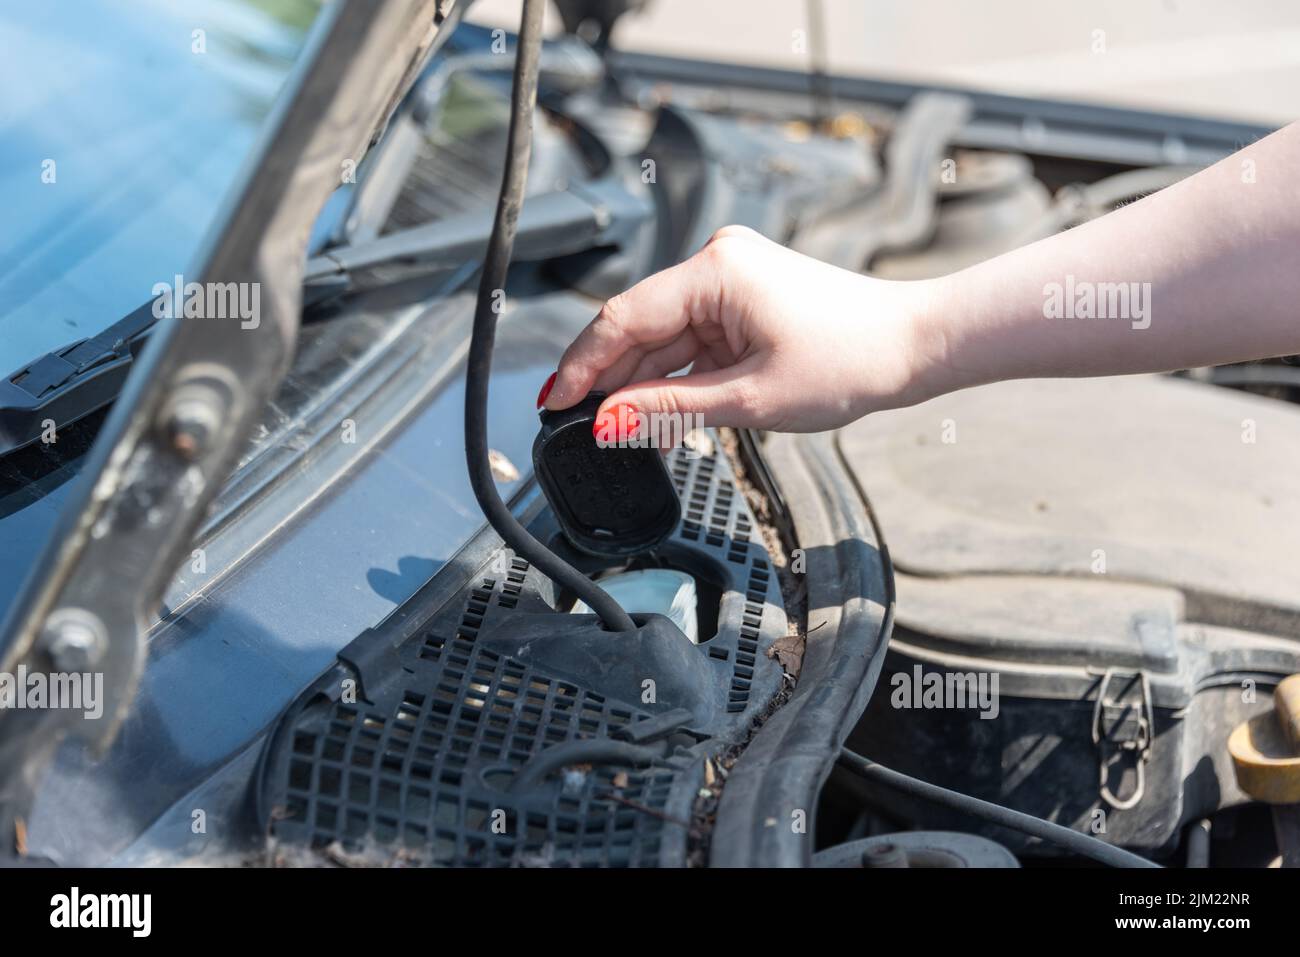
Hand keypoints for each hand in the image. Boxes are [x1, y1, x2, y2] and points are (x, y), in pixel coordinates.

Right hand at [539, 226, 942, 434]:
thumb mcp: (749, 398)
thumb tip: (607, 421)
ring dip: (642, 383)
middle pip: (639, 327)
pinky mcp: (743, 300)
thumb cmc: (850, 360)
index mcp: (714, 271)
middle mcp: (717, 263)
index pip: (624, 318)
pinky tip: (653, 413)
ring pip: (664, 338)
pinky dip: (675, 377)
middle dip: (609, 379)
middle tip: (573, 425)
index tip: (553, 403)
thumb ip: (668, 408)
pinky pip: (692, 341)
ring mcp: (731, 280)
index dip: (582, 365)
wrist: (913, 345)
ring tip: (613, 429)